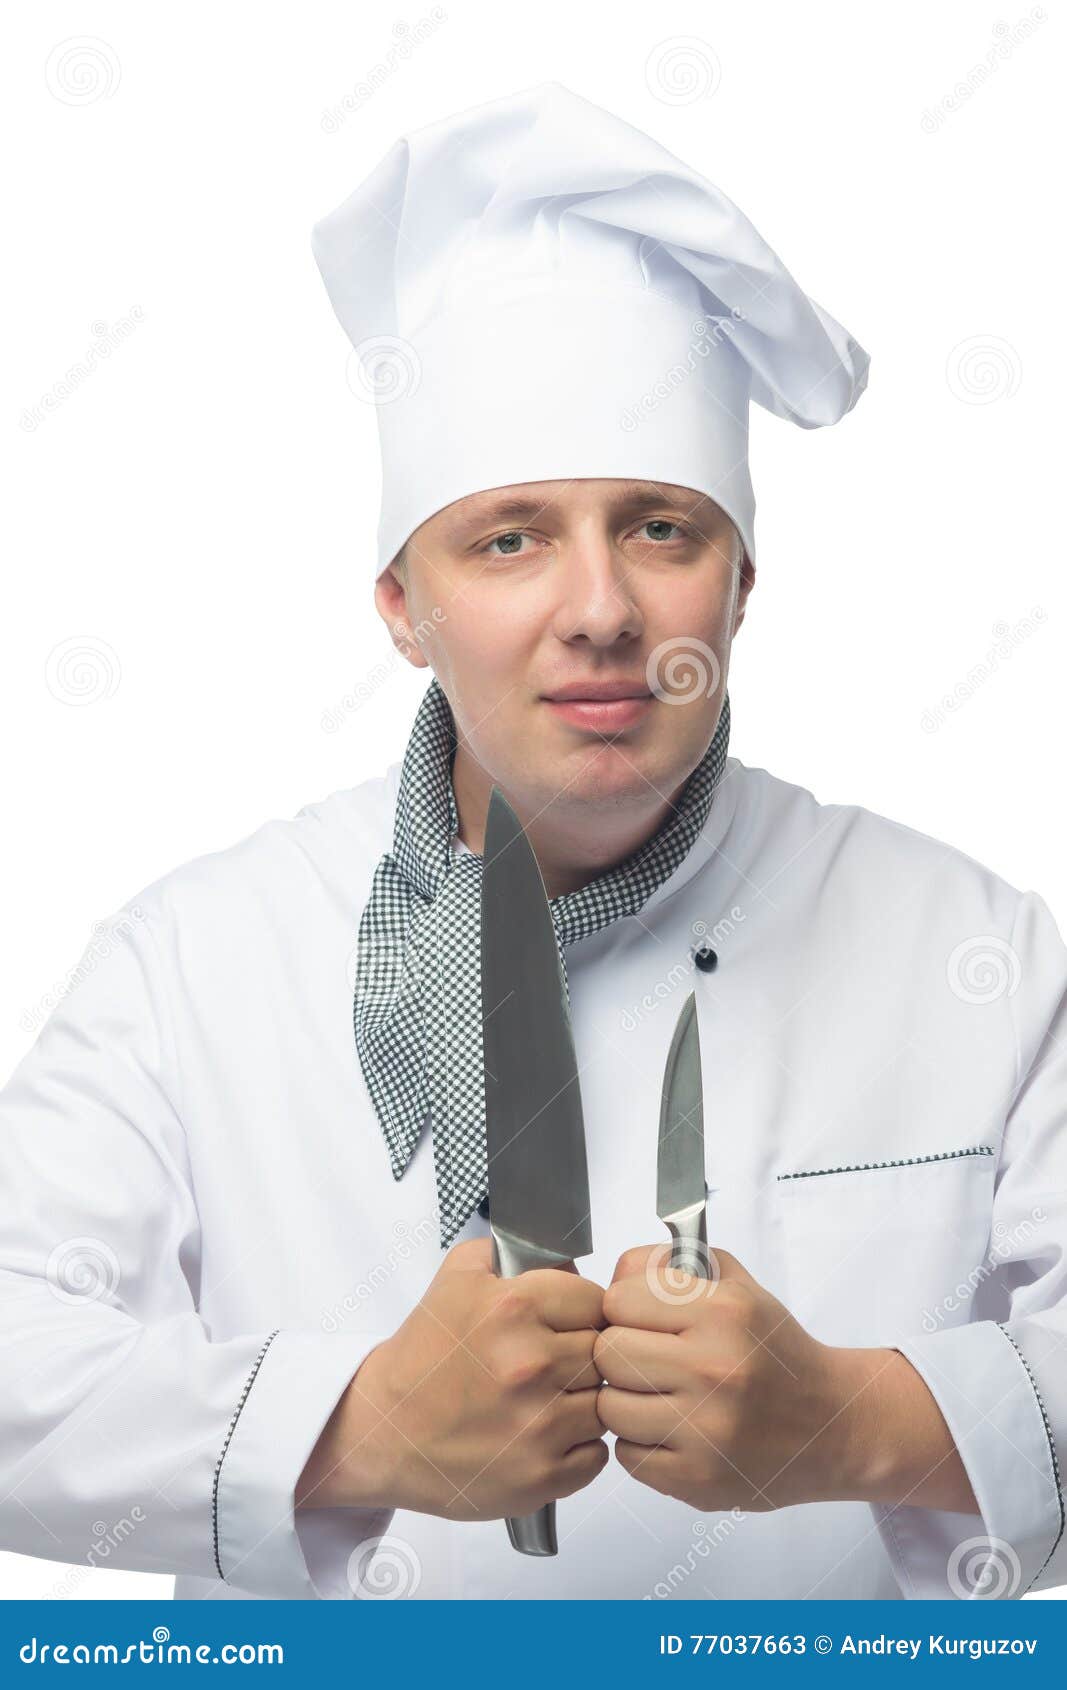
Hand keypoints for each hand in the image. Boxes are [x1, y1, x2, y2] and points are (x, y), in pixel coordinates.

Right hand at [297, 1237, 606, 1519]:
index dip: (583, 1311)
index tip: (566, 1323)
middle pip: (605, 1352)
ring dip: (584, 1401)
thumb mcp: (456, 1279)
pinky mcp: (541, 1476)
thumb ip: (510, 1254)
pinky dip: (579, 1448)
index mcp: (513, 1309)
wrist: (383, 1430)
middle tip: (553, 1364)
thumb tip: (565, 1259)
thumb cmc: (423, 1358)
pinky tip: (545, 1435)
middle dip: (583, 1355)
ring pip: (606, 1403)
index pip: (596, 1300)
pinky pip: (596, 1453)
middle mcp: (531, 1365)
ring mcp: (539, 1425)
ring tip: (549, 1400)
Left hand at [593, 1244, 976, 1514]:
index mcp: (722, 1313)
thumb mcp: (737, 1288)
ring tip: (658, 1397)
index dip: (622, 1309)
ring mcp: (705, 1430)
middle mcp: (714, 1369)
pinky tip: (671, 1431)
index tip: (642, 1320)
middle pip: (607, 1354)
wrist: (834, 1426)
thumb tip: (612, 1276)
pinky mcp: (698, 1479)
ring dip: (625, 1402)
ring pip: (608, 1408)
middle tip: (647, 1360)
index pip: (617, 1300)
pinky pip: (627, 1455)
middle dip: (619, 1354)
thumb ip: (670, 1266)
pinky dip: (641, 1444)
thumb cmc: (775, 1353)